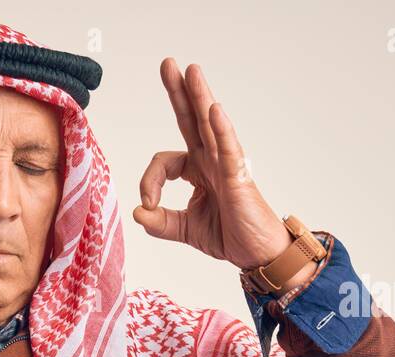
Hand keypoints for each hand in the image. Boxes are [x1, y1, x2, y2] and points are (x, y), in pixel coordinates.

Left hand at [132, 59, 301, 273]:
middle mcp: (212, 161)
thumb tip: (138, 213)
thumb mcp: (185, 230)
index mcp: (199, 170)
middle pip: (192, 120)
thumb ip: (160, 222)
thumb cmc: (229, 235)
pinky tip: (213, 110)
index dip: (151, 181)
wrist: (257, 254)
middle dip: (179, 92)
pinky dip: (221, 129)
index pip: (165, 161)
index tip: (149, 204)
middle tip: (168, 64)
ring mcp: (227, 165)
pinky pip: (229, 148)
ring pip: (210, 126)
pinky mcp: (239, 177)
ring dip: (200, 97)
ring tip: (192, 70)